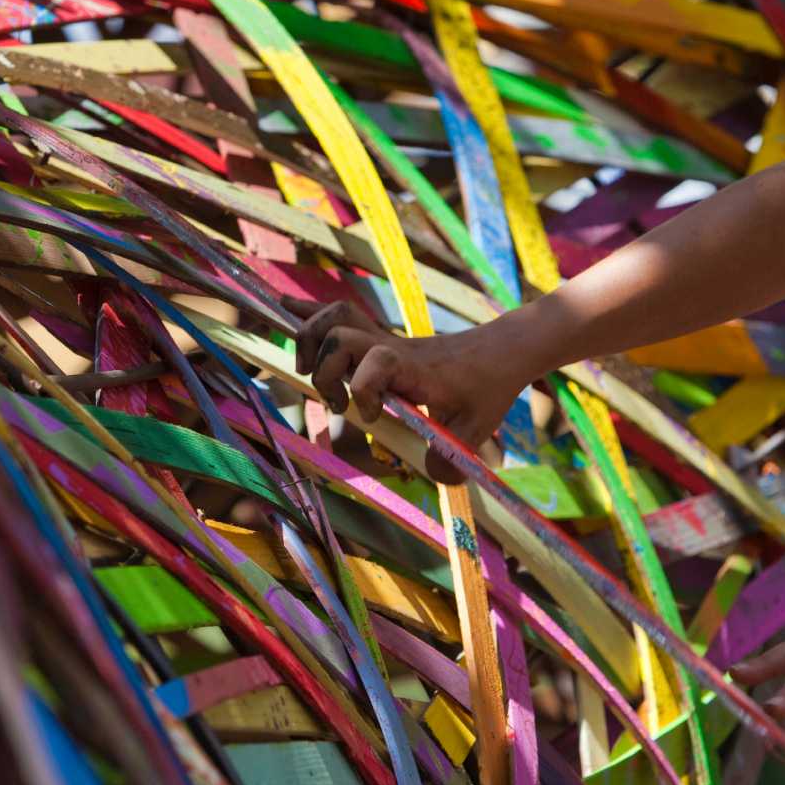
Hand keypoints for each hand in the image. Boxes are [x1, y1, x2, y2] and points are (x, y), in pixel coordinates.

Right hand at [291, 300, 535, 450]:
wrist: (502, 349)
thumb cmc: (488, 386)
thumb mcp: (477, 429)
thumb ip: (451, 459)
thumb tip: (431, 478)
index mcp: (410, 367)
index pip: (374, 363)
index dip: (364, 391)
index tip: (376, 418)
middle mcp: (390, 347)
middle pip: (339, 336)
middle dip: (324, 372)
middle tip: (338, 405)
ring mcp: (382, 340)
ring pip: (334, 317)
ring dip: (309, 339)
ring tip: (305, 370)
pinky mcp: (378, 340)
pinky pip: (340, 316)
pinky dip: (309, 312)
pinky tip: (282, 306)